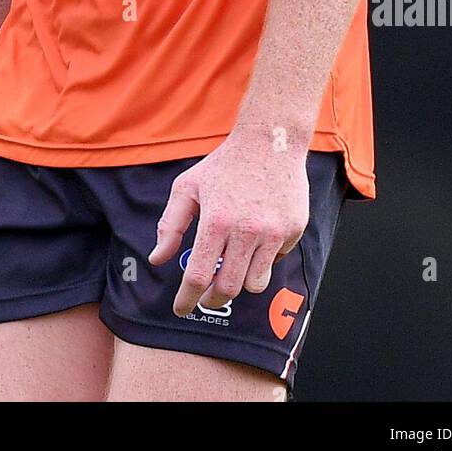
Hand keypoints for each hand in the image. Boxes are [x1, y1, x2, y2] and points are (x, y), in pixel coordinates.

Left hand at [148, 129, 309, 315]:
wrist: (269, 141)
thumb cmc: (224, 165)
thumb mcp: (188, 187)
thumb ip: (170, 224)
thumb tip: (157, 259)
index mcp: (217, 220)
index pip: (198, 275)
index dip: (187, 299)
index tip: (180, 308)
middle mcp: (247, 230)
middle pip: (228, 288)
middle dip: (212, 298)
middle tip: (205, 295)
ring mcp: (274, 232)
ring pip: (254, 284)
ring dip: (239, 282)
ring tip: (230, 267)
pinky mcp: (293, 230)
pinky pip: (275, 262)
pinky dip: (262, 261)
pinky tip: (255, 241)